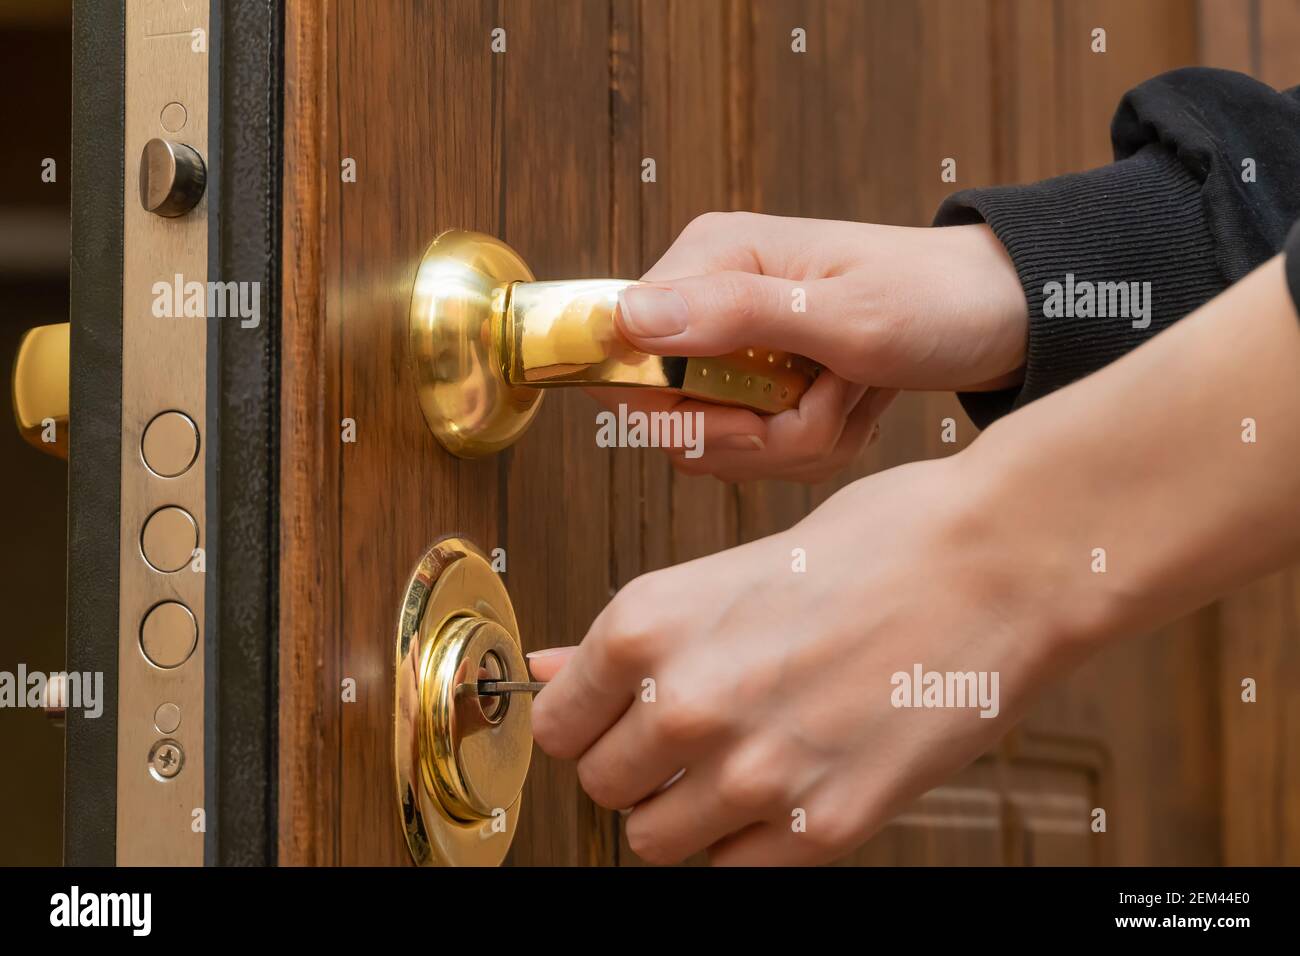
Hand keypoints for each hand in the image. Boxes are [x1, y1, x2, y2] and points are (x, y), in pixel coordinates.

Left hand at [529, 452, 1072, 864]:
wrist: (998, 562)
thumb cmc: (877, 544)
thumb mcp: (732, 565)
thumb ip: (637, 636)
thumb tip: (553, 669)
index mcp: (648, 626)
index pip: (557, 725)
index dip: (588, 723)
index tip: (615, 720)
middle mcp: (685, 703)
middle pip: (602, 786)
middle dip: (637, 766)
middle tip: (691, 734)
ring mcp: (755, 772)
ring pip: (655, 840)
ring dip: (684, 811)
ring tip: (738, 764)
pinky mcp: (826, 824)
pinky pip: (734, 871)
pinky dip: (746, 842)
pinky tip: (783, 789)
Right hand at [590, 211, 1027, 482]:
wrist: (1003, 316)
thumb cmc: (936, 299)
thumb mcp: (843, 315)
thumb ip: (734, 316)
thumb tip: (629, 319)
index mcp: (712, 261)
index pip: (626, 352)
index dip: (676, 409)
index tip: (755, 418)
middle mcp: (710, 300)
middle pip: (671, 417)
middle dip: (759, 435)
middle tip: (832, 401)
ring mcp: (735, 347)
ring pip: (721, 444)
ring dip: (798, 441)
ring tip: (855, 394)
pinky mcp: (762, 384)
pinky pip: (758, 451)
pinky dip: (815, 445)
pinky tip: (856, 405)